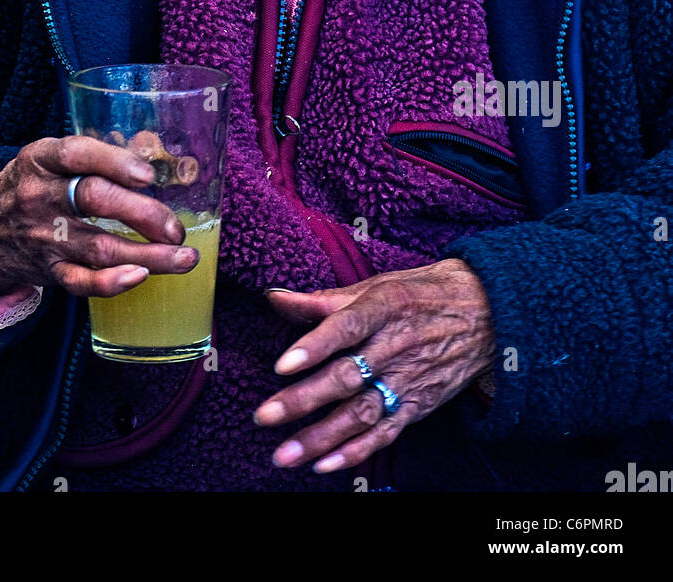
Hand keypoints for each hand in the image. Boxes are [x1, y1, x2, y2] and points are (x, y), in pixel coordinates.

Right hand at [0, 136, 198, 299]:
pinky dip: (112, 283)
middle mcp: (40, 196)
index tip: (147, 175)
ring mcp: (44, 237)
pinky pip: (81, 282)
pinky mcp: (48, 271)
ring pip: (99, 247)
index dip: (114, 162)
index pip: (76, 154)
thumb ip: (92, 157)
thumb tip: (154, 156)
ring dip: (148, 255)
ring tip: (185, 258)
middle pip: (94, 200)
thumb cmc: (32, 185)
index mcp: (41, 159)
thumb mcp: (47, 157)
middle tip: (176, 227)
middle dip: (142, 213)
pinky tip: (142, 276)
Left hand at [254, 258, 494, 473]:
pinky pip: (385, 433)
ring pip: (361, 413)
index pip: (346, 327)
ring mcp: (408, 379)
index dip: (314, 346)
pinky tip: (325, 464)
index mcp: (384, 307)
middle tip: (264, 416)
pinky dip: (356, 451)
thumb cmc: (421, 294)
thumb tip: (274, 298)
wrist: (487, 313)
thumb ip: (323, 300)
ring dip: (321, 437)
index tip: (282, 365)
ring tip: (284, 454)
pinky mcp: (418, 405)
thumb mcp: (378, 286)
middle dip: (304, 400)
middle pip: (347, 376)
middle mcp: (395, 346)